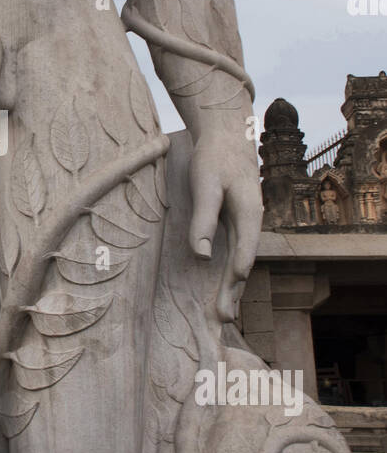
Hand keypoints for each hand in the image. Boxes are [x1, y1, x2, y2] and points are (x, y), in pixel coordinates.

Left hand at [188, 122, 261, 322]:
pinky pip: (233, 252)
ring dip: (232, 287)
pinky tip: (222, 286)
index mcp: (249, 214)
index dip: (235, 277)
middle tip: (223, 319)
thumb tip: (200, 256)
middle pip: (242, 263)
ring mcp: (244, 223)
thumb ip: (204, 220)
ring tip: (225, 313)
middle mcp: (251, 222)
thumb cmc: (215, 158)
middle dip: (233, 292)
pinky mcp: (235, 222)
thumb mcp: (207, 186)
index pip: (244, 252)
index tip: (226, 301)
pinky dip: (228, 272)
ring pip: (239, 260)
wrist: (227, 134)